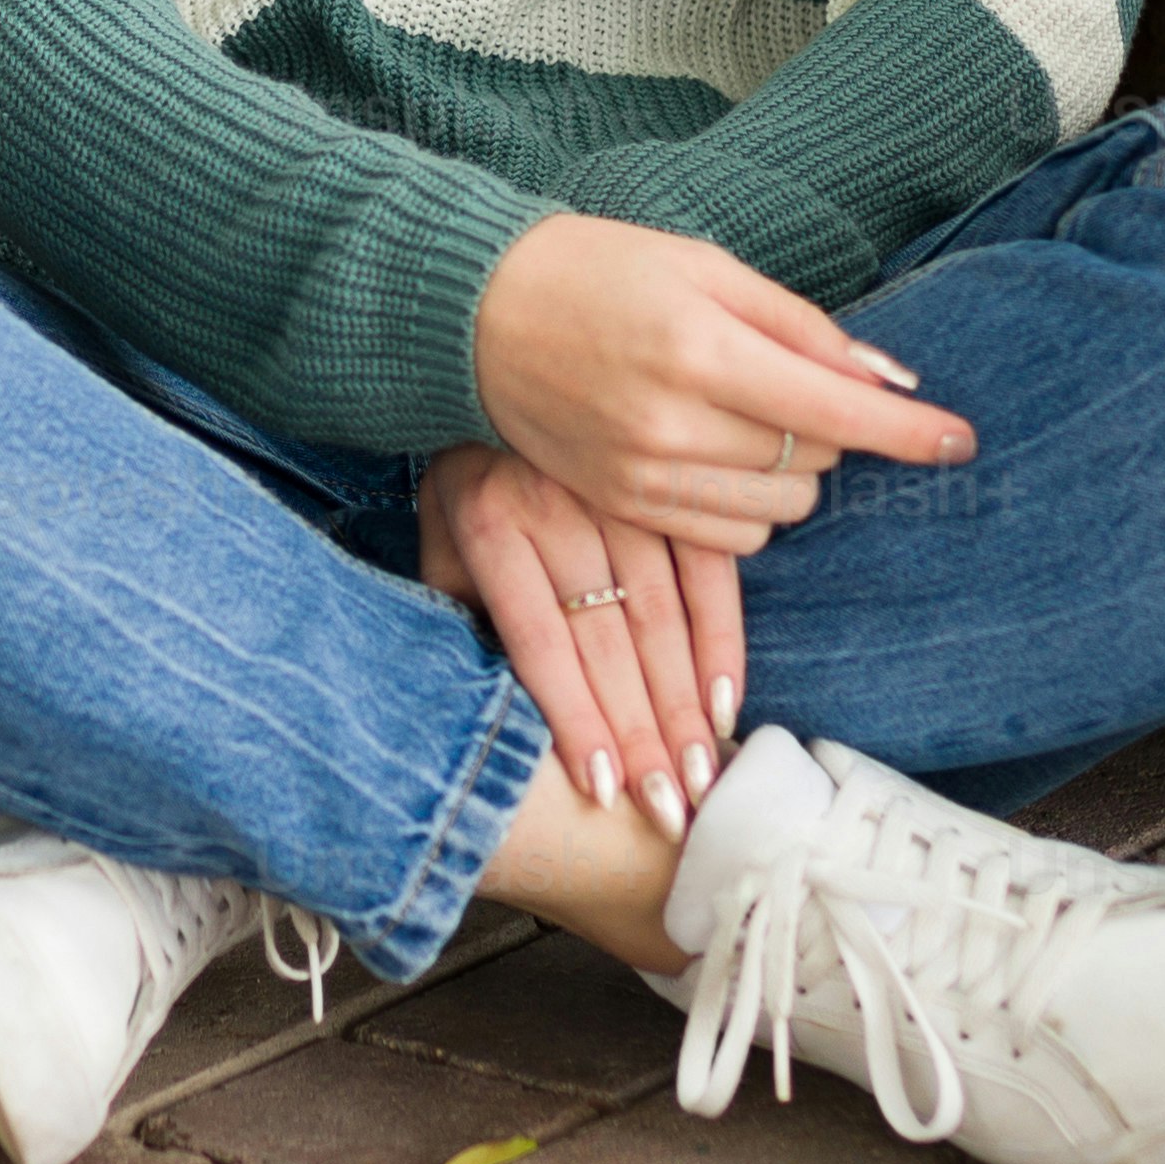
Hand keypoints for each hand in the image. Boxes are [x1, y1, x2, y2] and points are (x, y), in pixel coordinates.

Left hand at [424, 447, 732, 827]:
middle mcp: (559, 508)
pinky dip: (722, 637)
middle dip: (643, 734)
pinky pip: (707, 570)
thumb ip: (460, 607)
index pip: (540, 642)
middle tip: (671, 810)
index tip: (604, 790)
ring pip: (661, 614)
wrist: (502, 354)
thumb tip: (495, 701)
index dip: (575, 718)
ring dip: (686, 701)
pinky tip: (726, 698)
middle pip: (607, 642)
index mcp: (492, 525)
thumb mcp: (438, 530)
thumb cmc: (468, 471)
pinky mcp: (670, 482)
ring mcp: (622, 491)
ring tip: (702, 775)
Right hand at [468, 214, 966, 549]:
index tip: (961, 441)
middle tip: (789, 383)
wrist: (478, 311)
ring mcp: (644, 475)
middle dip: (828, 429)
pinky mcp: (623, 505)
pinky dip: (751, 503)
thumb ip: (802, 327)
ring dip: (792, 470)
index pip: (836, 409)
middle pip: (814, 461)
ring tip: (746, 417)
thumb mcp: (709, 268)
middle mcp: (674, 424)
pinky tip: (721, 456)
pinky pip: (730, 534)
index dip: (908, 431)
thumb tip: (888, 381)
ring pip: (779, 508)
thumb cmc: (602, 271)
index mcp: (701, 349)